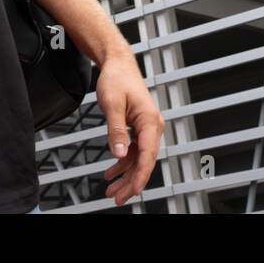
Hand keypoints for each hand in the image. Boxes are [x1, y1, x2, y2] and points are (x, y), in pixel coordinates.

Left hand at [96, 52, 163, 205]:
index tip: (133, 192)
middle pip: (144, 161)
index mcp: (150, 120)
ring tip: (111, 189)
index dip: (140, 176)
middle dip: (130, 182)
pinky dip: (122, 162)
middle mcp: (152, 125)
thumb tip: (118, 154)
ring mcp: (147, 127)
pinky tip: (111, 172)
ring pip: (138, 158)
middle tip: (117, 198)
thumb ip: (116, 130)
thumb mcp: (112, 104)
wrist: (118, 64)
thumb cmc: (117, 79)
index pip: (148, 155)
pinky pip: (133, 150)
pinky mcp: (139, 128)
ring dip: (125, 175)